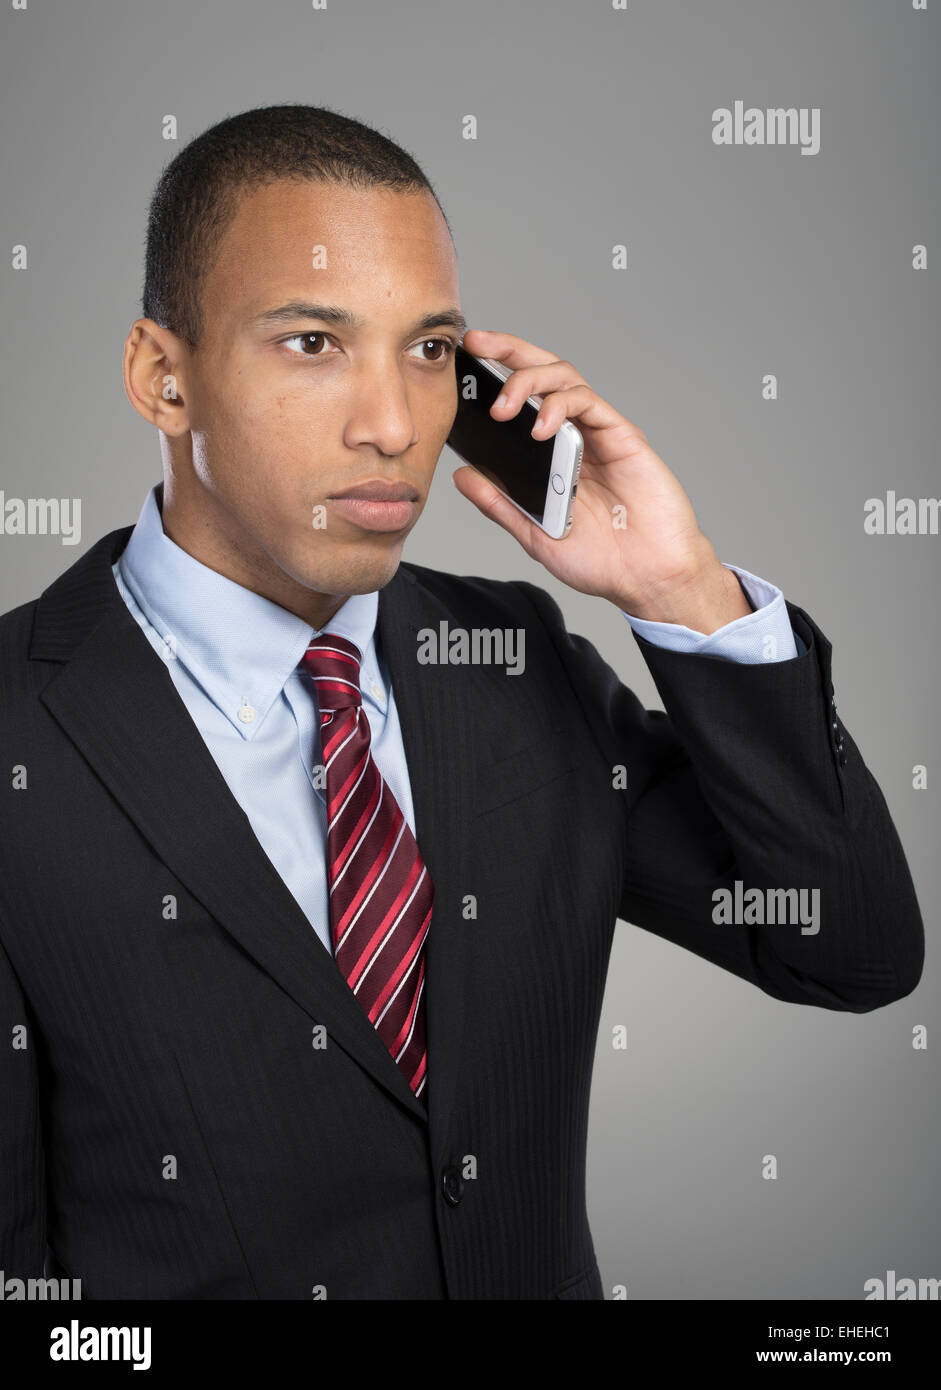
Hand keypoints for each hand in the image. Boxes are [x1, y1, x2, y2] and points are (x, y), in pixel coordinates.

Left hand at [451, 328, 750, 632]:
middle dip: (508, 350)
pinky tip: (541, 428)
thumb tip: (461, 475)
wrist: (648, 579)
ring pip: (565, 378)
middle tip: (477, 344)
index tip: (463, 364)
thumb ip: (499, 503)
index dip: (497, 374)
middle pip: (544, 371)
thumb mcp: (534, 533)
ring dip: (529, 382)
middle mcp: (578, 434)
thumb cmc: (603, 560)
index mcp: (555, 452)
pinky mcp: (623, 437)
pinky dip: (561, 406)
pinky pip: (590, 403)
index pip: (525, 397)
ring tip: (504, 409)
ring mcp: (600, 433)